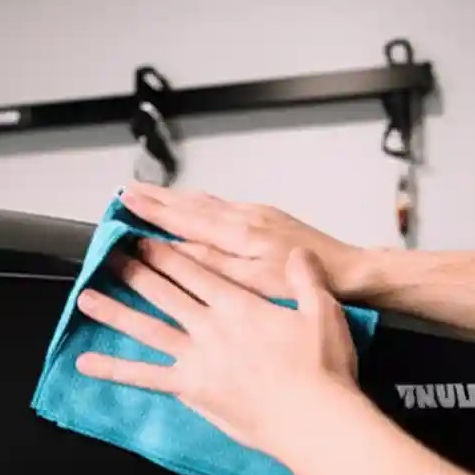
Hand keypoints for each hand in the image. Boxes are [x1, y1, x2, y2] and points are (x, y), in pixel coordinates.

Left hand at [74, 237, 360, 458]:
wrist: (313, 418)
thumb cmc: (322, 371)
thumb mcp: (324, 312)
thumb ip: (306, 278)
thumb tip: (299, 254)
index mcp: (239, 306)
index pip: (195, 271)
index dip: (167, 253)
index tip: (147, 240)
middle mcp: (211, 327)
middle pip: (165, 292)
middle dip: (136, 270)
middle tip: (112, 255)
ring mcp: (196, 358)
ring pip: (147, 327)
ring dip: (114, 311)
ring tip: (86, 297)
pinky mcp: (191, 389)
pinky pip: (144, 377)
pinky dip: (114, 370)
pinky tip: (87, 364)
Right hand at [120, 182, 364, 298]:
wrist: (349, 272)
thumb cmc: (303, 284)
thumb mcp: (251, 281)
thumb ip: (210, 263)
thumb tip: (173, 250)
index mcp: (238, 233)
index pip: (183, 217)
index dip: (152, 209)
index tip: (125, 199)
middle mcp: (245, 216)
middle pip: (191, 203)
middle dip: (157, 197)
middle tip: (127, 191)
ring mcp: (257, 214)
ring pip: (207, 201)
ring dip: (176, 197)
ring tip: (151, 193)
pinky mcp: (268, 217)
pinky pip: (224, 204)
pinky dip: (200, 202)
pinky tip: (196, 204)